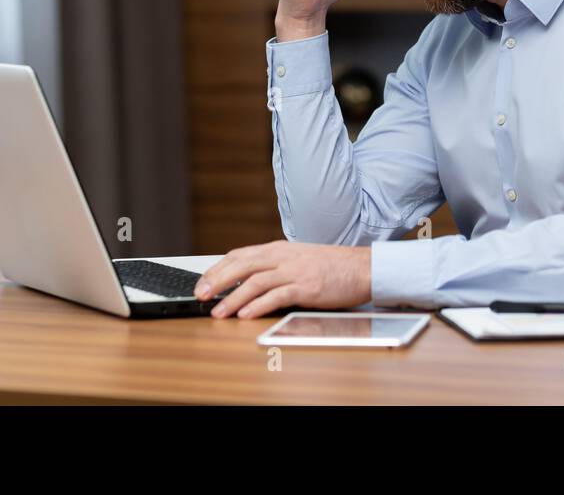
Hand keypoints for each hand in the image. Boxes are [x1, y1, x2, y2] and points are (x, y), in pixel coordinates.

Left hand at [195, 241, 372, 317]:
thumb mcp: (298, 259)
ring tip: (218, 312)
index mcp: (279, 249)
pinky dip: (259, 305)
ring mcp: (296, 271)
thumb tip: (249, 280)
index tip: (203, 283)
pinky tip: (246, 314)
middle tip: (200, 295)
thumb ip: (276, 266)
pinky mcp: (307, 287)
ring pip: (256, 281)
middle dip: (218, 280)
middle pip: (242, 265)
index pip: (240, 255)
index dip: (218, 269)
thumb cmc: (333, 266)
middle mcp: (284, 257)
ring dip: (233, 297)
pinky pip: (278, 295)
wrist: (363, 267)